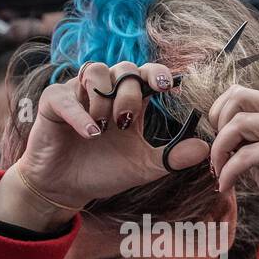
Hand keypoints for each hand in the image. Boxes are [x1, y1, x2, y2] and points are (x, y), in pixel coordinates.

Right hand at [0, 61, 208, 228]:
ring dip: (103, 98)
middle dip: (130, 94)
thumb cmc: (102, 172)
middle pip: (124, 69)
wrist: (65, 189)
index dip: (157, 73)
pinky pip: (66, 96)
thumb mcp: (142, 167)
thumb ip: (171, 158)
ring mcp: (78, 93)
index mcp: (128, 99)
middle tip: (125, 122)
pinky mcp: (53, 102)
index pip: (147, 72)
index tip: (166, 87)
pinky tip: (90, 134)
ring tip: (103, 128)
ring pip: (95, 71)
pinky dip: (80, 114)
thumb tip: (205, 149)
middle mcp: (104, 90)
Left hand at [209, 85, 258, 256]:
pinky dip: (228, 172)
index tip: (217, 142)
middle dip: (216, 129)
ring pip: (238, 124)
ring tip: (220, 173)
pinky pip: (244, 154)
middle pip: (237, 99)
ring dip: (219, 152)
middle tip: (217, 158)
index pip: (240, 92)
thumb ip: (246, 141)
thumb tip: (214, 135)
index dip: (218, 114)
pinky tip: (226, 186)